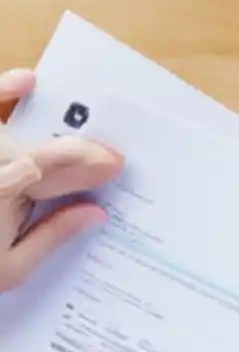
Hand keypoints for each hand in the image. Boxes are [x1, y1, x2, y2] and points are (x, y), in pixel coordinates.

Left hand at [0, 68, 150, 351]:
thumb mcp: (8, 270)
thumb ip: (52, 237)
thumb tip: (94, 213)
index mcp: (5, 190)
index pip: (55, 168)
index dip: (90, 164)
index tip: (116, 165)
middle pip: (44, 149)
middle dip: (81, 152)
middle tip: (110, 158)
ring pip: (20, 132)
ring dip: (53, 128)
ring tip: (82, 124)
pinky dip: (4, 93)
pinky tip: (27, 81)